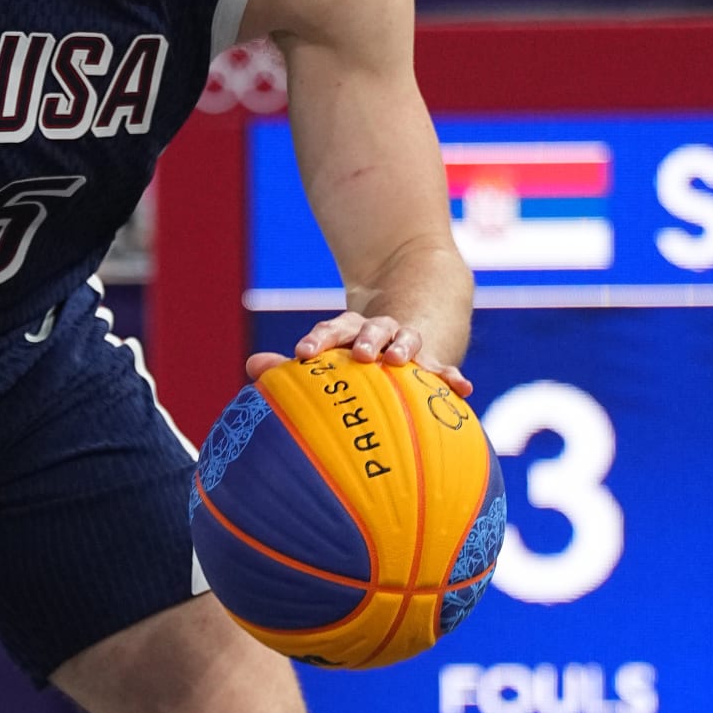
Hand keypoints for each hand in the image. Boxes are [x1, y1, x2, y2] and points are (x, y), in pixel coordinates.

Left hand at [246, 308, 470, 398]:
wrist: (406, 322)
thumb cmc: (351, 357)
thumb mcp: (325, 357)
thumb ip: (287, 368)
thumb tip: (251, 367)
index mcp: (349, 330)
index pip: (331, 329)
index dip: (317, 340)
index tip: (302, 354)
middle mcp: (379, 333)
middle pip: (371, 329)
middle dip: (365, 339)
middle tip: (360, 355)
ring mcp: (409, 344)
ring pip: (408, 340)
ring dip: (405, 347)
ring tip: (402, 360)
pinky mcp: (434, 364)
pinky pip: (445, 371)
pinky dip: (452, 378)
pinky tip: (462, 389)